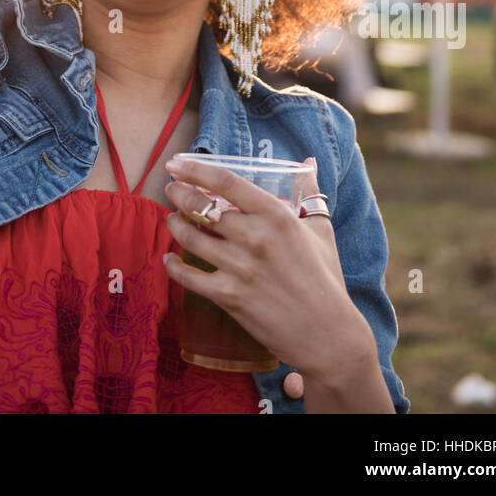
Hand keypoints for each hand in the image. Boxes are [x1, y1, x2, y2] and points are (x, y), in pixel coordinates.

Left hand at [163, 154, 372, 385]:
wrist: (326, 333)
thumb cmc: (325, 277)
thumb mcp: (320, 228)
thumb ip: (310, 192)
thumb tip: (308, 161)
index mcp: (276, 215)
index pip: (226, 182)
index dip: (196, 169)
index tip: (177, 164)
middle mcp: (254, 238)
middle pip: (201, 207)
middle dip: (178, 194)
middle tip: (171, 189)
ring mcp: (239, 268)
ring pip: (190, 238)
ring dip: (175, 225)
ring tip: (172, 219)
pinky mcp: (229, 297)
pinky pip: (190, 277)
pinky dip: (174, 267)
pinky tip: (169, 260)